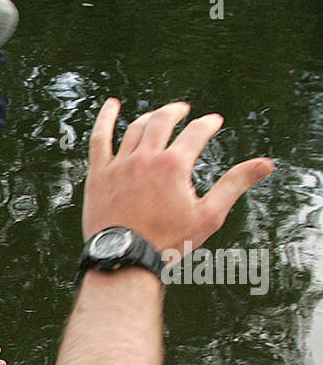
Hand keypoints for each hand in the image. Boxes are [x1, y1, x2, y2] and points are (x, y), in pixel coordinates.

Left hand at [83, 99, 272, 256]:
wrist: (125, 259)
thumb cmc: (168, 242)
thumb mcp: (208, 215)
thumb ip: (235, 184)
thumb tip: (265, 164)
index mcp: (174, 165)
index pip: (196, 132)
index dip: (208, 124)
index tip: (214, 121)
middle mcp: (146, 158)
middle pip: (163, 120)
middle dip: (177, 112)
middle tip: (184, 110)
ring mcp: (120, 164)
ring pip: (136, 128)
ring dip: (150, 117)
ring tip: (157, 116)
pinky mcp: (99, 174)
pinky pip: (100, 139)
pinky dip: (106, 119)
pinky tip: (111, 105)